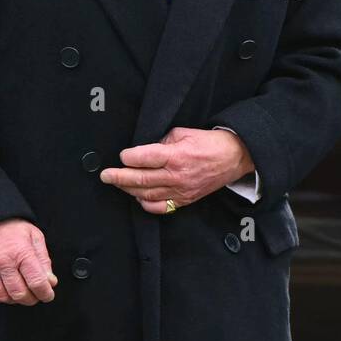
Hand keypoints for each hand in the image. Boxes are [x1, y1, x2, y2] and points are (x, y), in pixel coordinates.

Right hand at [0, 218, 56, 306]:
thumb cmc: (11, 227)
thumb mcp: (34, 236)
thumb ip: (44, 260)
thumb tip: (50, 281)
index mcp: (21, 252)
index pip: (37, 282)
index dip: (46, 293)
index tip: (48, 295)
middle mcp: (4, 262)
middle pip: (20, 294)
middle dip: (32, 299)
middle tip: (35, 294)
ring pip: (5, 297)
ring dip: (15, 299)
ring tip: (21, 291)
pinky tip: (5, 291)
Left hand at [100, 127, 254, 214]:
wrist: (234, 158)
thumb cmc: (210, 143)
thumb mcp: (184, 132)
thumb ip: (162, 141)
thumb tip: (145, 150)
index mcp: (176, 155)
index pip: (144, 158)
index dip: (128, 157)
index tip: (121, 155)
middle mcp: (177, 175)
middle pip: (141, 179)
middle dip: (119, 177)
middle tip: (105, 175)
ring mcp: (180, 190)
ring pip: (147, 194)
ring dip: (129, 190)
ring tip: (117, 184)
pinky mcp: (185, 200)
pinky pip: (160, 207)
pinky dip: (146, 204)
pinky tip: (138, 197)